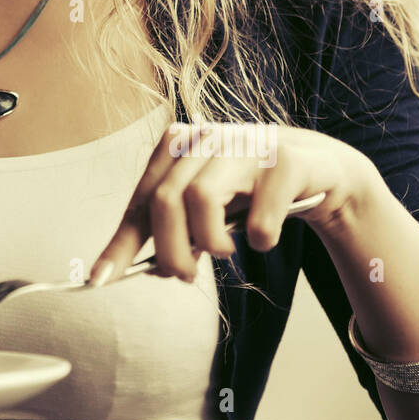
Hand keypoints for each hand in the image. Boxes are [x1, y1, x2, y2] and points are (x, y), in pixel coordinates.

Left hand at [87, 121, 374, 285]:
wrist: (320, 169)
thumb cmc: (249, 189)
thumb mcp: (204, 206)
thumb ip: (171, 231)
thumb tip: (138, 270)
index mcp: (177, 146)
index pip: (141, 200)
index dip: (120, 244)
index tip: (98, 281)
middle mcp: (206, 138)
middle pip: (164, 201)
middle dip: (170, 252)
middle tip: (185, 275)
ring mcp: (246, 145)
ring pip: (201, 198)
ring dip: (210, 242)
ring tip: (224, 252)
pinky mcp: (286, 161)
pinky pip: (260, 214)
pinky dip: (259, 238)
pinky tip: (263, 239)